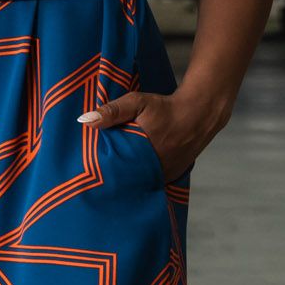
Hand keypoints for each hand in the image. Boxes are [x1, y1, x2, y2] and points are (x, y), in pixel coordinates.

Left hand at [83, 89, 225, 182]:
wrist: (199, 114)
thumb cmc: (165, 108)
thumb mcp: (137, 103)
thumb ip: (112, 111)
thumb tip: (85, 120)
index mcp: (142, 154)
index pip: (114, 170)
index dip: (101, 169)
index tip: (87, 169)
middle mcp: (155, 169)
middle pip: (126, 178)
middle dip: (112, 177)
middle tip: (96, 175)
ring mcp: (165, 174)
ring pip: (139, 181)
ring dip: (127, 178)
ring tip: (110, 177)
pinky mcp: (172, 175)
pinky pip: (151, 181)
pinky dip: (141, 177)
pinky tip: (131, 172)